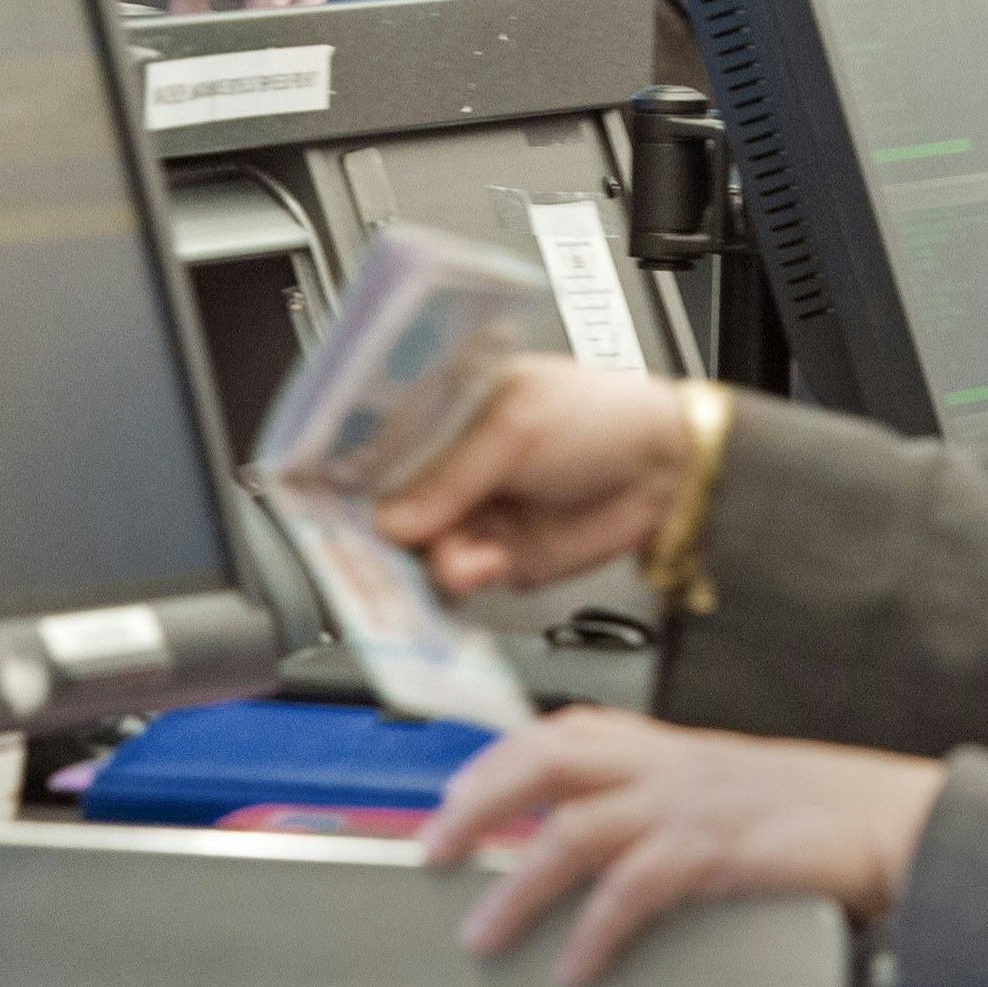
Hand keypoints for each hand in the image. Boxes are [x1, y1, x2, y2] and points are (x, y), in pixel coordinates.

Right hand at [375, 360, 696, 596]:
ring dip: (429, 557)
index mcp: (443, 409)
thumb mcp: (516, 427)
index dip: (345, 468)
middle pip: (384, 503)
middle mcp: (447, 464)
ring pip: (416, 549)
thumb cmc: (599, 416)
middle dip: (376, 528)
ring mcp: (468, 512)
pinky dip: (463, 576)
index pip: (374, 439)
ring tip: (460, 552)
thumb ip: (451, 475)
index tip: (321, 493)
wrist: (666, 469)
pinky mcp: (494, 557)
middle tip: (370, 544)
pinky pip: (455, 577)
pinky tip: (485, 561)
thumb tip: (391, 520)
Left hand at [423, 707, 943, 986]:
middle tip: (432, 850)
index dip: (498, 758)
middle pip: (549, 756)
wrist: (914, 823)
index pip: (569, 729)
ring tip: (482, 931)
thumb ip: (675, 816)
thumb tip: (605, 861)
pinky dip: (596, 928)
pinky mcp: (727, 847)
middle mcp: (680, 763)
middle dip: (478, 800)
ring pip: (576, 825)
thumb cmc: (833, 823)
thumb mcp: (740, 800)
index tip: (452, 796)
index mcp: (680, 750)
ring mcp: (701, 801)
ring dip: (517, 884)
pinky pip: (640, 884)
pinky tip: (576, 964)